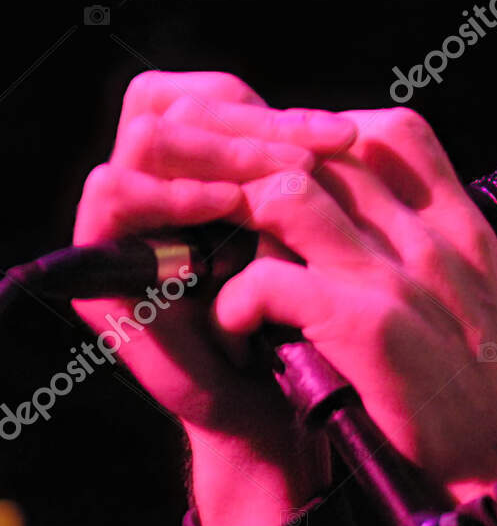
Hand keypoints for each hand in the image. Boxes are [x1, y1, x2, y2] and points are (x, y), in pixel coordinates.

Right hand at [73, 71, 359, 525]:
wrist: (288, 425)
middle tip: (318, 150)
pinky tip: (229, 203)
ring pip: (149, 132)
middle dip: (256, 124)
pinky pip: (116, 193)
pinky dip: (174, 190)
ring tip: (282, 176)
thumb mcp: (337, 255)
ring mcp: (128, 228)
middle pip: (182, 102)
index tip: (345, 137)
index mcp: (216, 181)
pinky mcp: (102, 268)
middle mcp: (165, 196)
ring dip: (222, 148)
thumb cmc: (326, 341)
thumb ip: (330, 192)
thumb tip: (365, 126)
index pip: (223, 99)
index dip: (280, 109)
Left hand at [209, 105, 496, 514]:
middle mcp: (435, 240)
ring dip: (241, 228)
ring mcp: (402, 278)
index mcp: (465, 231)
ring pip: (287, 195)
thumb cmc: (485, 399)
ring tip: (230, 266)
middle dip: (261, 178)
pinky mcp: (369, 327)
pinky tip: (238, 329)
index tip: (298, 181)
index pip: (390, 133)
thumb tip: (372, 228)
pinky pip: (268, 279)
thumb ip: (436, 257)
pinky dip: (236, 302)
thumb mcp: (479, 304)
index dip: (328, 141)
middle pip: (324, 153)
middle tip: (231, 220)